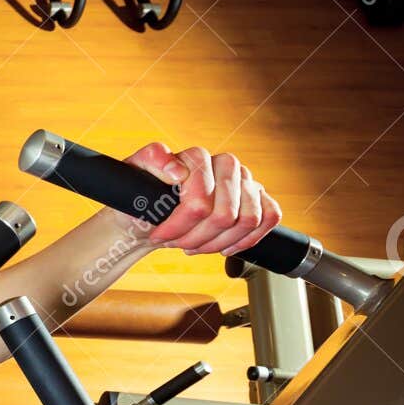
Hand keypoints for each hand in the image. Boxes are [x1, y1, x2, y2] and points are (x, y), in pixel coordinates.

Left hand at [124, 143, 282, 255]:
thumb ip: (151, 160)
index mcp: (198, 157)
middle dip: (197, 238)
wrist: (152, 214)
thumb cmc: (142, 198)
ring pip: (248, 219)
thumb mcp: (132, 177)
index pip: (200, 202)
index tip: (159, 235)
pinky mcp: (257, 196)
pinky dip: (248, 239)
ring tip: (195, 246)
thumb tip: (177, 171)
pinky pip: (270, 216)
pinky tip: (224, 247)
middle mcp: (226, 164)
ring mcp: (245, 180)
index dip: (178, 226)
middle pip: (225, 215)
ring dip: (218, 242)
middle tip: (178, 243)